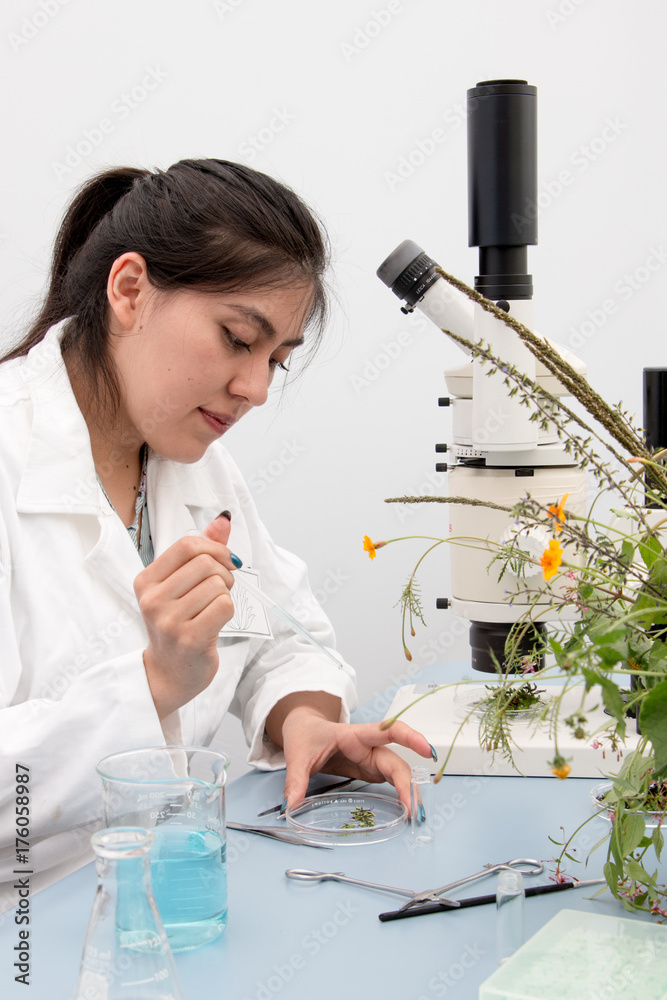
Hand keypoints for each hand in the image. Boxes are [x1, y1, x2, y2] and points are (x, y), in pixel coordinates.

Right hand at [135, 514, 236, 718]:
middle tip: (220, 589)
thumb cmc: (178, 624)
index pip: (187, 545)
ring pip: (217, 584)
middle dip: (223, 573)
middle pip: (205, 563)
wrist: (169, 673)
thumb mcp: (181, 585)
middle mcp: (152, 599)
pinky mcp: (189, 639)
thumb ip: (202, 550)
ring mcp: (168, 620)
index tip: (224, 561)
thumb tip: (223, 518)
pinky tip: (215, 623)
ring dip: (226, 594)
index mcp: (146, 581)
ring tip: (214, 608)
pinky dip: (228, 611)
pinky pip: (224, 606)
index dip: (214, 548)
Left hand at [276, 697, 434, 812]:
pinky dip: (401, 792)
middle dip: (408, 783)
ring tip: (413, 813)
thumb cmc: (305, 735)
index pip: (387, 731)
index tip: (426, 749)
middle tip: (413, 809)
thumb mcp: (297, 756)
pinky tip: (407, 806)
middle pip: (396, 761)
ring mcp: (371, 758)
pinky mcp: (370, 769)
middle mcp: (368, 746)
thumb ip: (296, 780)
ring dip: (408, 790)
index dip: (410, 737)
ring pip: (397, 771)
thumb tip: (292, 806)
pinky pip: (391, 779)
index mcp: (353, 735)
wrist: (304, 728)